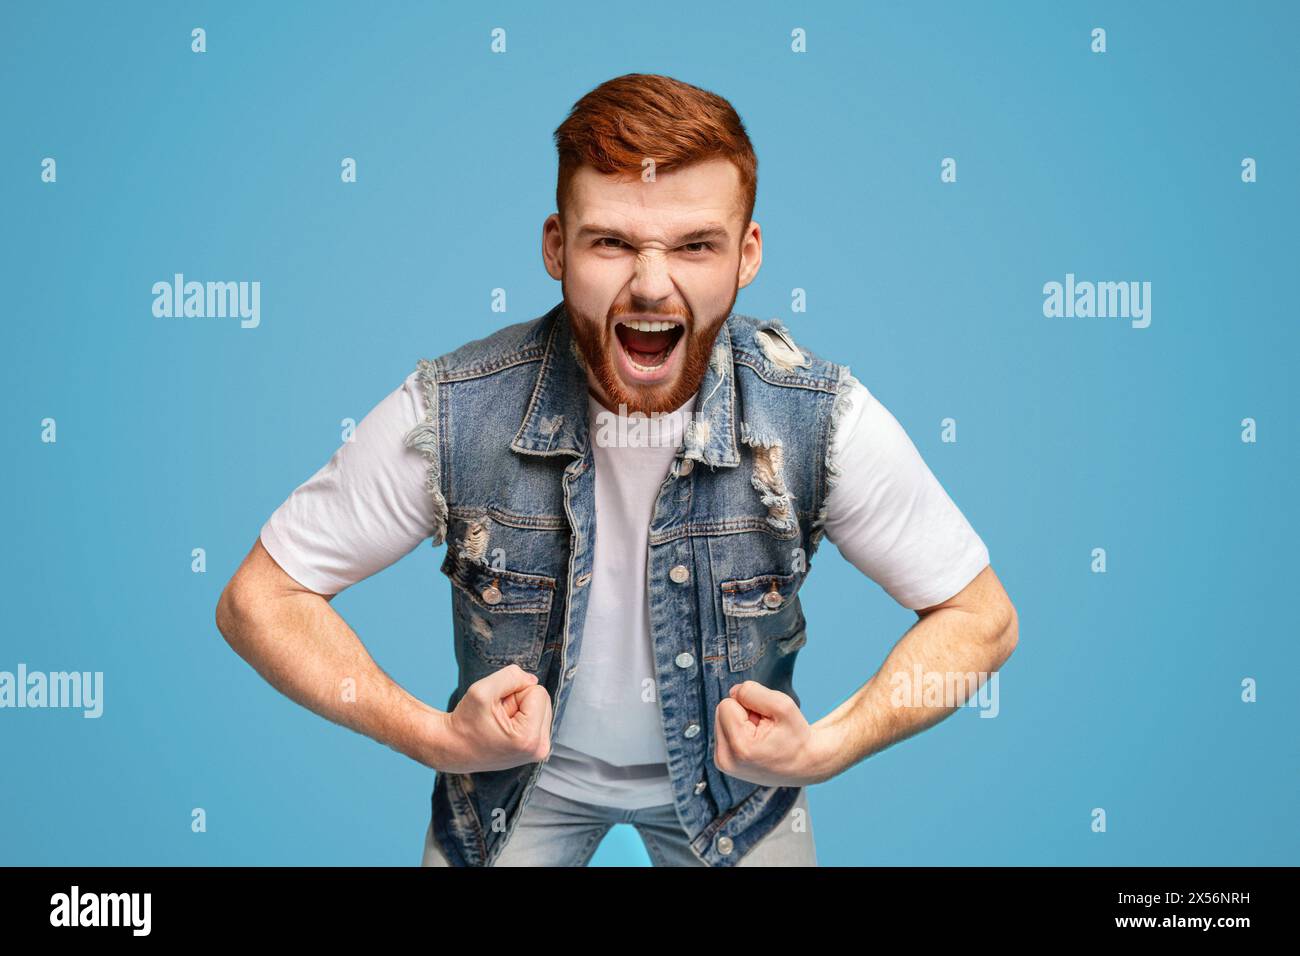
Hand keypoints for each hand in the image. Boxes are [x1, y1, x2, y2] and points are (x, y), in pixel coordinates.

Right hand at [435, 664, 551, 772]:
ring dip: (520, 709)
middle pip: (542, 700)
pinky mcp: (536, 749)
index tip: (497, 710)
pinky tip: (505, 729)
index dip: (514, 693)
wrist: (454, 748)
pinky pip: (537, 717)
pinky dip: (521, 718)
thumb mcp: (482, 690)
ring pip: (540, 708)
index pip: (538, 691)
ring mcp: (539, 751)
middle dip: (519, 701)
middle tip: (497, 716)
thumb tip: (532, 680)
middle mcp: (540, 748)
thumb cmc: (465, 723)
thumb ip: (511, 676)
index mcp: (530, 738)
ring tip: (500, 723)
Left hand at [713, 681, 835, 786]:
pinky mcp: (723, 762)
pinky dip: (739, 731)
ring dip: (741, 722)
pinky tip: (754, 742)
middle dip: (743, 713)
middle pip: (721, 712)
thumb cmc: (796, 737)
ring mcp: (723, 763)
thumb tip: (733, 692)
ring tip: (761, 735)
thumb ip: (753, 692)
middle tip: (765, 727)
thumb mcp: (783, 705)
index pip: (726, 704)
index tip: (766, 720)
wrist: (804, 764)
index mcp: (739, 747)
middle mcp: (726, 759)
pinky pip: (723, 731)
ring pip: (722, 720)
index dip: (748, 705)